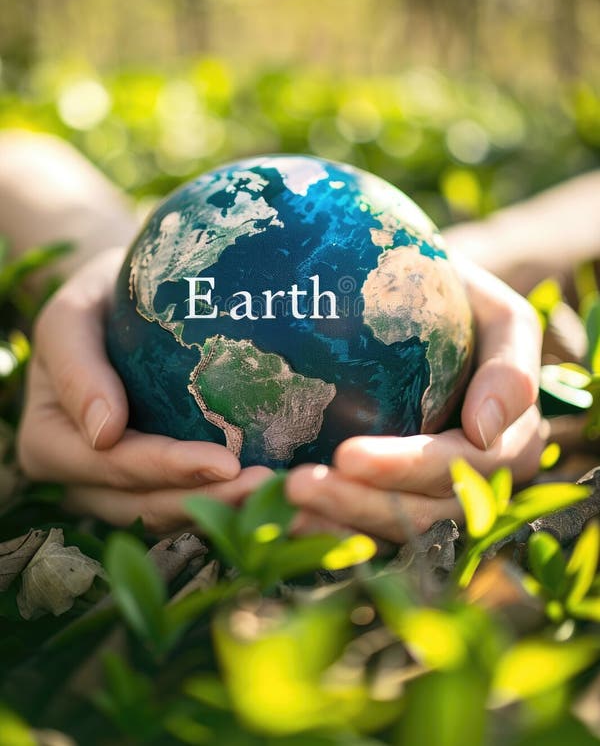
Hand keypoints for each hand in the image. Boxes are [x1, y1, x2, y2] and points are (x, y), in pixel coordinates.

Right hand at [17, 248, 272, 532]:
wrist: (122, 301)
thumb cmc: (95, 299)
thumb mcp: (72, 316)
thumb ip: (76, 367)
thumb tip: (104, 431)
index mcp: (47, 441)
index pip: (109, 465)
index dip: (165, 468)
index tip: (224, 462)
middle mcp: (78, 478)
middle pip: (141, 503)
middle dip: (204, 499)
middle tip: (263, 485)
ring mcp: (114, 488)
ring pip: (166, 513)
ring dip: (220, 507)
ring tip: (272, 490)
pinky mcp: (150, 483)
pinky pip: (184, 500)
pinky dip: (222, 497)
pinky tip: (266, 487)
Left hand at [286, 258, 545, 541]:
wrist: (428, 300)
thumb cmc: (464, 302)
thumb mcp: (499, 316)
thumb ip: (509, 365)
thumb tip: (483, 431)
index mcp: (510, 447)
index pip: (460, 469)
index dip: (406, 469)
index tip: (347, 455)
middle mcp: (478, 487)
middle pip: (419, 514)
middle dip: (356, 505)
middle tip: (294, 485)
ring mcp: (435, 500)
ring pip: (387, 533)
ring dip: (331, 526)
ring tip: (277, 504)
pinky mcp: (397, 502)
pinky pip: (362, 529)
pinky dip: (321, 526)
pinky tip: (277, 511)